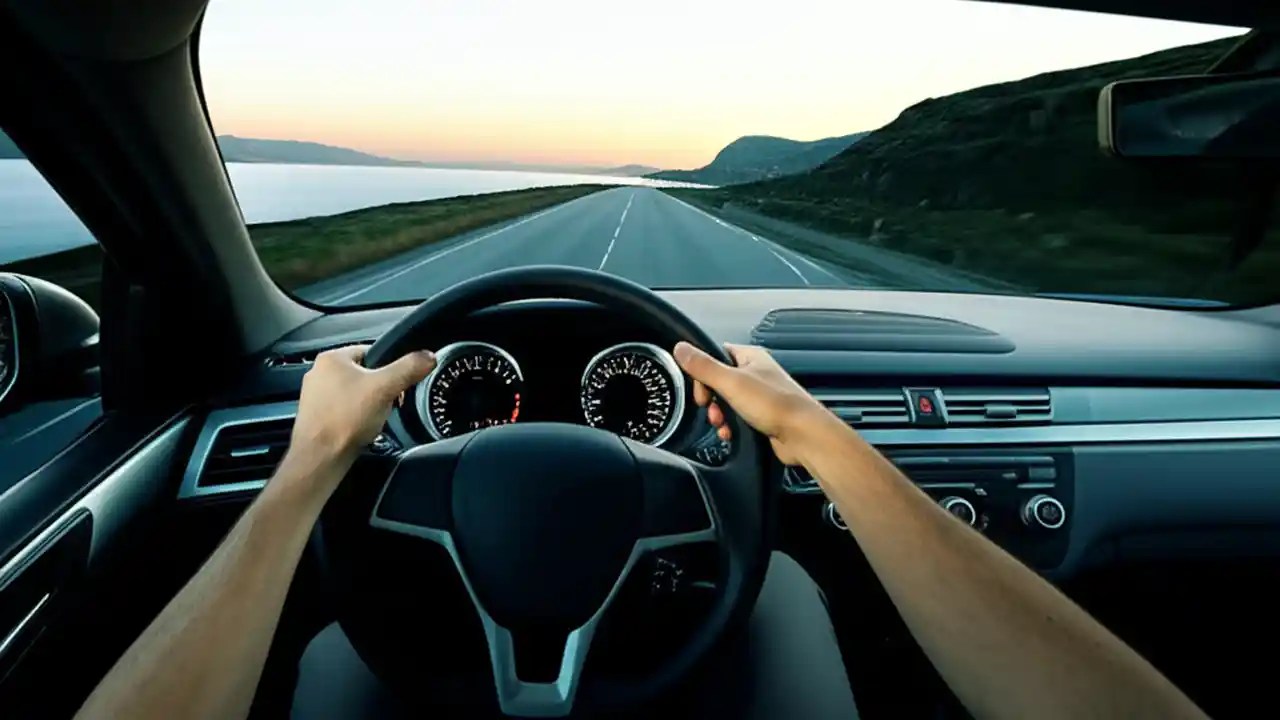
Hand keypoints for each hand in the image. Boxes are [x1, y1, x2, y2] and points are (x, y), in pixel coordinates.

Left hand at [283, 345, 434, 488]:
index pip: (371, 351)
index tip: (399, 384)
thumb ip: (409, 368)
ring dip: (368, 404)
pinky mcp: (315, 416)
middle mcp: (318, 373)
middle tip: (388, 403)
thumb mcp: (385, 388)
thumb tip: (428, 356)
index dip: (390, 367)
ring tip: (374, 417)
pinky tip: (361, 428)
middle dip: (379, 388)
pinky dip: (355, 417)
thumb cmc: (347, 419)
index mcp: (332, 358)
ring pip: (354, 393)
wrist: (320, 457)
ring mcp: (314, 396)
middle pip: (363, 374)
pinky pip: (344, 409)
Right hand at [673, 342, 829, 465]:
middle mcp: (756, 374)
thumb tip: (681, 348)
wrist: (802, 435)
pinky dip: (730, 427)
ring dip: (719, 415)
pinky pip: (737, 419)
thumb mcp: (731, 382)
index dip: (702, 371)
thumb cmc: (776, 405)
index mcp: (751, 357)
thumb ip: (703, 366)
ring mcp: (760, 397)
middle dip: (710, 398)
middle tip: (710, 407)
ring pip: (727, 403)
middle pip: (719, 381)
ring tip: (723, 423)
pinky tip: (731, 433)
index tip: (699, 388)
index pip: (715, 355)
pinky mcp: (762, 417)